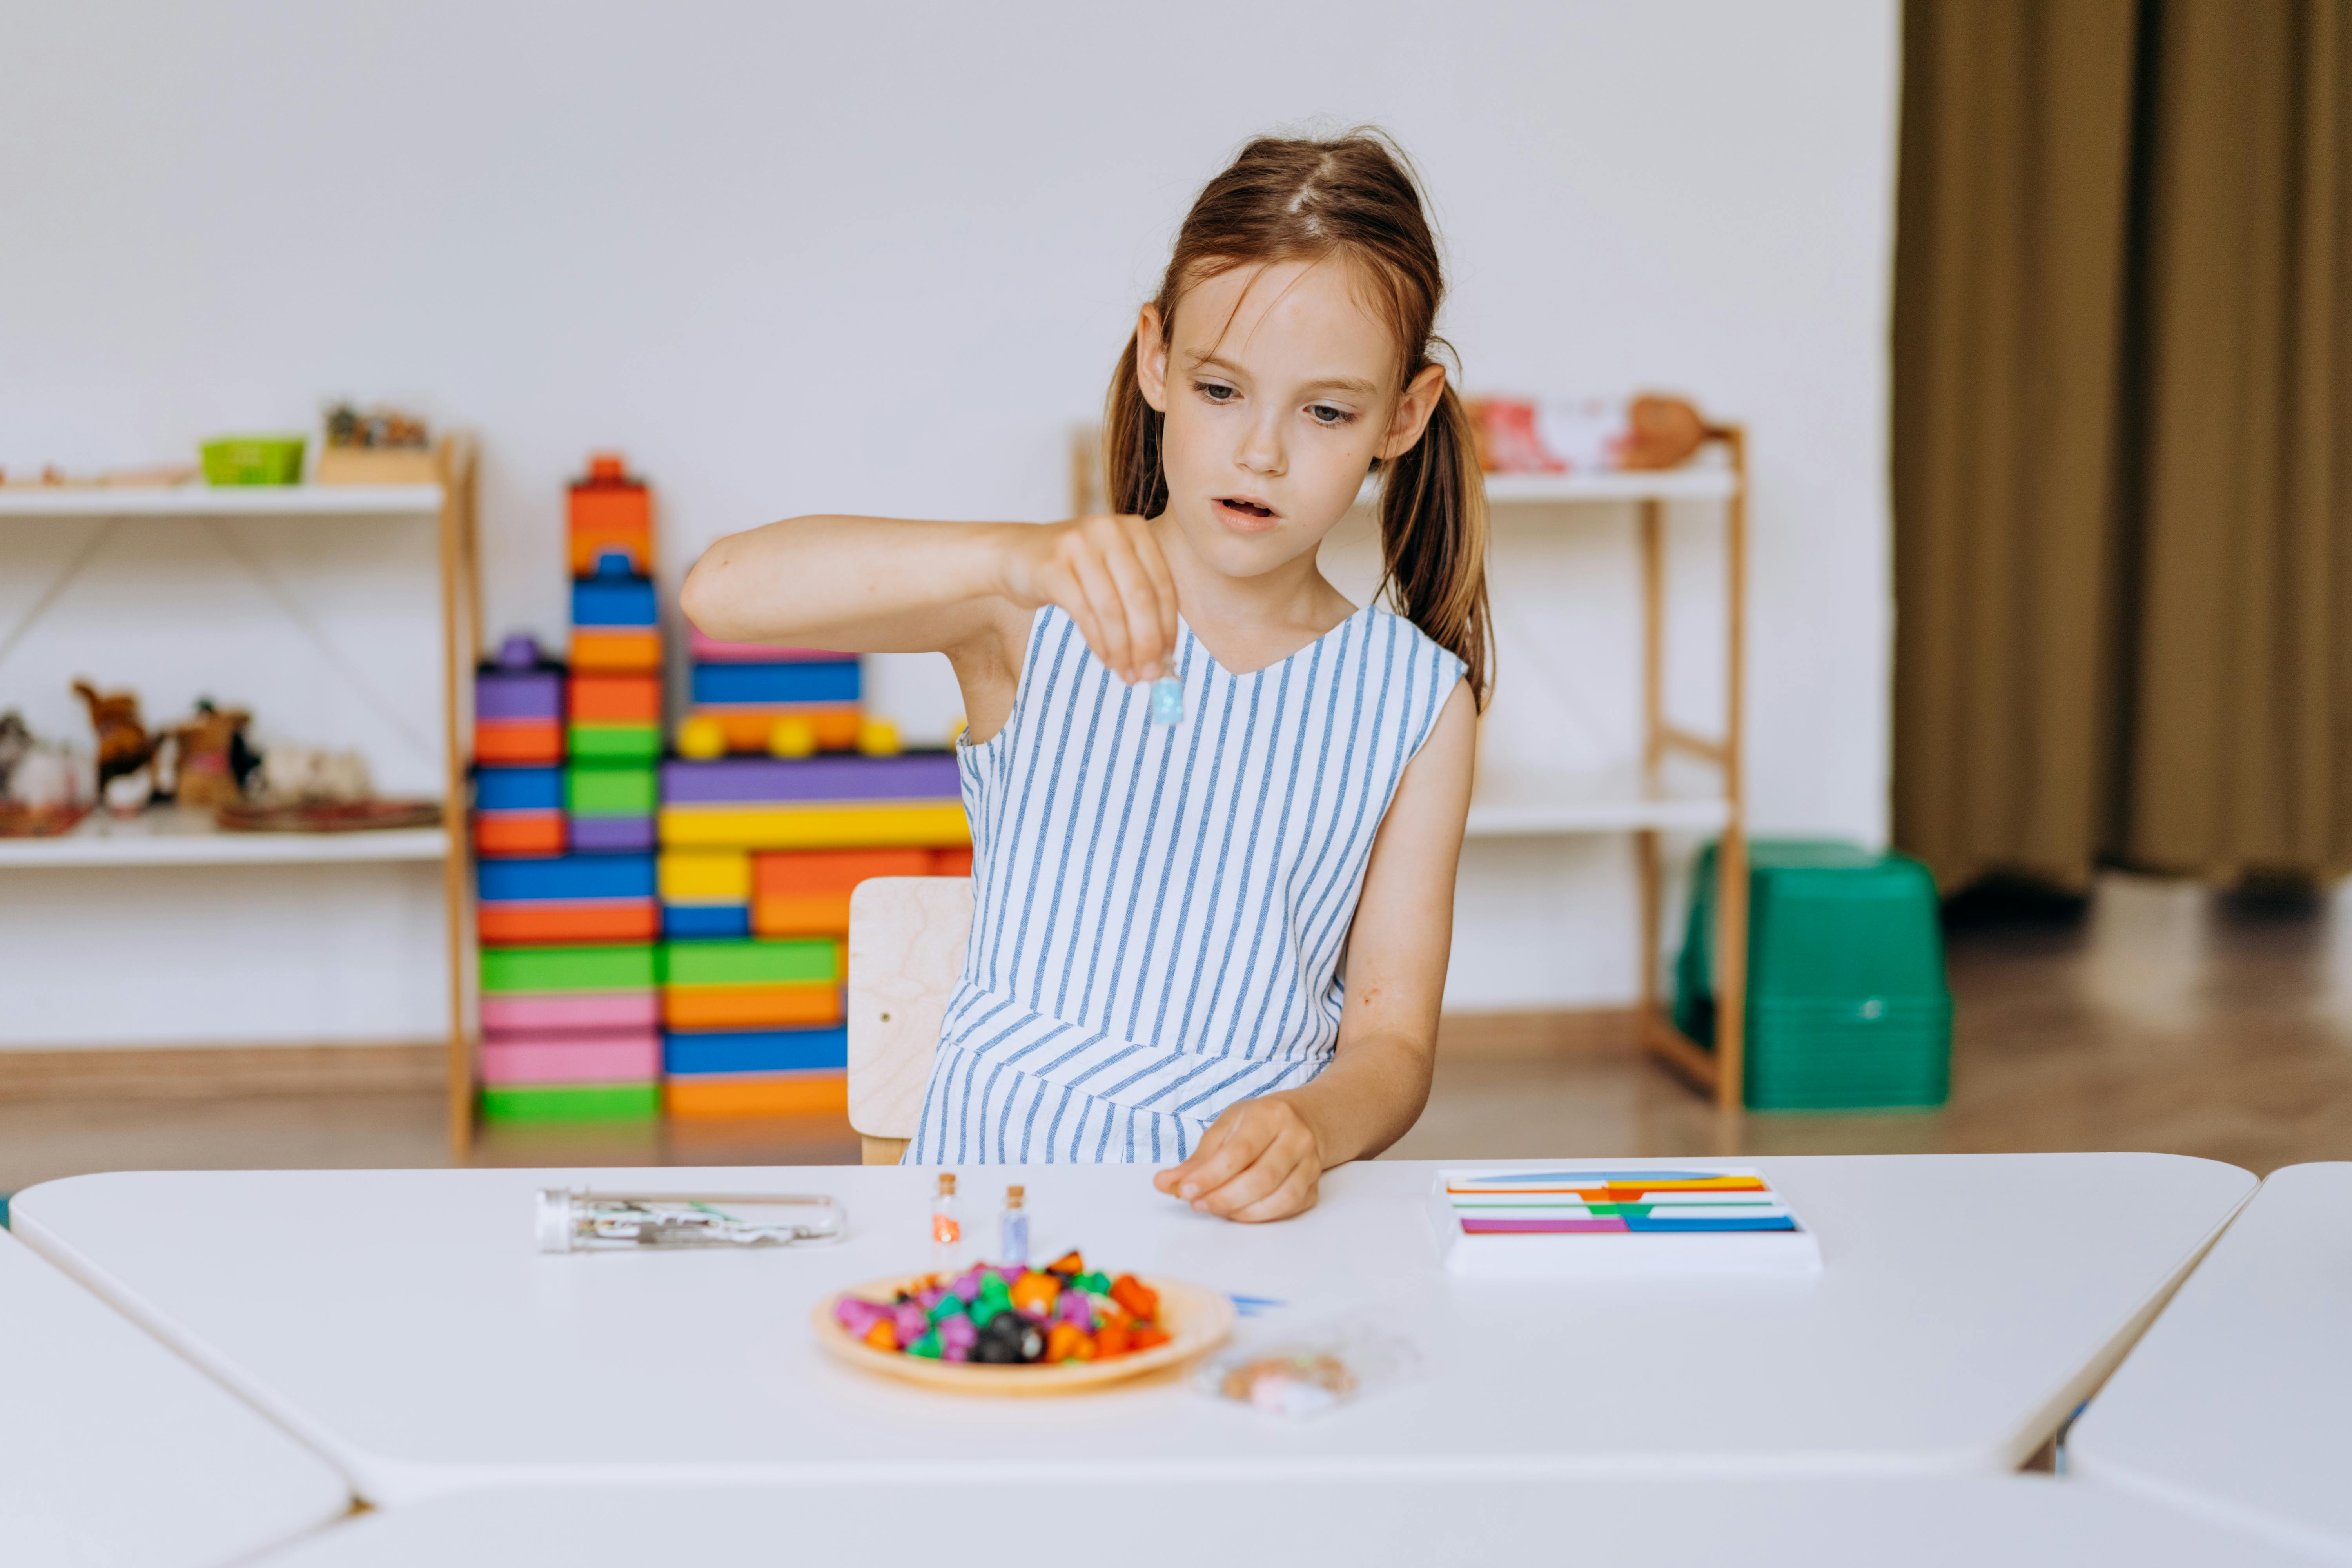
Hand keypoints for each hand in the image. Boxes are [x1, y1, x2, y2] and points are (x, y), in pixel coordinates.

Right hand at [1000, 514, 1178, 683]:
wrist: (1014, 553)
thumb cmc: (1071, 569)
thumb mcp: (1111, 571)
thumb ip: (1138, 602)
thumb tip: (1163, 656)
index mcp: (1134, 529)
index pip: (1163, 585)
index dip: (1168, 627)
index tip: (1168, 660)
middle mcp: (1109, 530)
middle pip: (1141, 598)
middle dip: (1148, 643)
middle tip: (1149, 675)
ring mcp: (1079, 545)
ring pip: (1112, 609)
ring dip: (1123, 649)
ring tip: (1127, 674)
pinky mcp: (1053, 567)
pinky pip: (1084, 613)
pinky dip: (1099, 643)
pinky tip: (1106, 660)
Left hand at [1153, 1094, 1324, 1222]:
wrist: (1306, 1120)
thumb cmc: (1257, 1124)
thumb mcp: (1225, 1128)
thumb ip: (1197, 1159)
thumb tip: (1164, 1183)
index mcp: (1271, 1114)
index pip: (1239, 1151)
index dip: (1210, 1176)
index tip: (1184, 1190)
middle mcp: (1297, 1137)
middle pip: (1261, 1178)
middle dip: (1223, 1197)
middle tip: (1197, 1204)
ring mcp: (1310, 1163)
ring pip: (1280, 1198)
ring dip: (1242, 1211)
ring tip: (1215, 1208)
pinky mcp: (1314, 1186)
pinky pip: (1289, 1208)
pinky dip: (1260, 1216)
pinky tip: (1239, 1212)